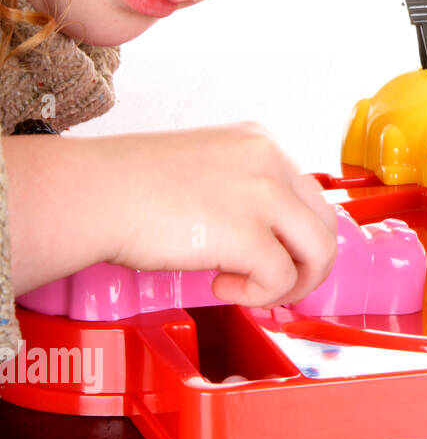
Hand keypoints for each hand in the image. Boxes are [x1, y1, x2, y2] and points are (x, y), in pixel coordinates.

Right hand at [89, 122, 338, 307]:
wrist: (88, 194)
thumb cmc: (127, 188)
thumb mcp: (205, 171)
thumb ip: (243, 194)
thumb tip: (268, 241)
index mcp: (259, 144)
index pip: (309, 195)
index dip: (298, 236)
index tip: (278, 257)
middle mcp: (270, 162)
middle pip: (325, 224)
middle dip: (307, 264)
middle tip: (275, 285)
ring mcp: (263, 195)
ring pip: (319, 251)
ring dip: (292, 283)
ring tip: (253, 290)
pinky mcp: (248, 233)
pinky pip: (280, 278)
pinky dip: (259, 294)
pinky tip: (224, 286)